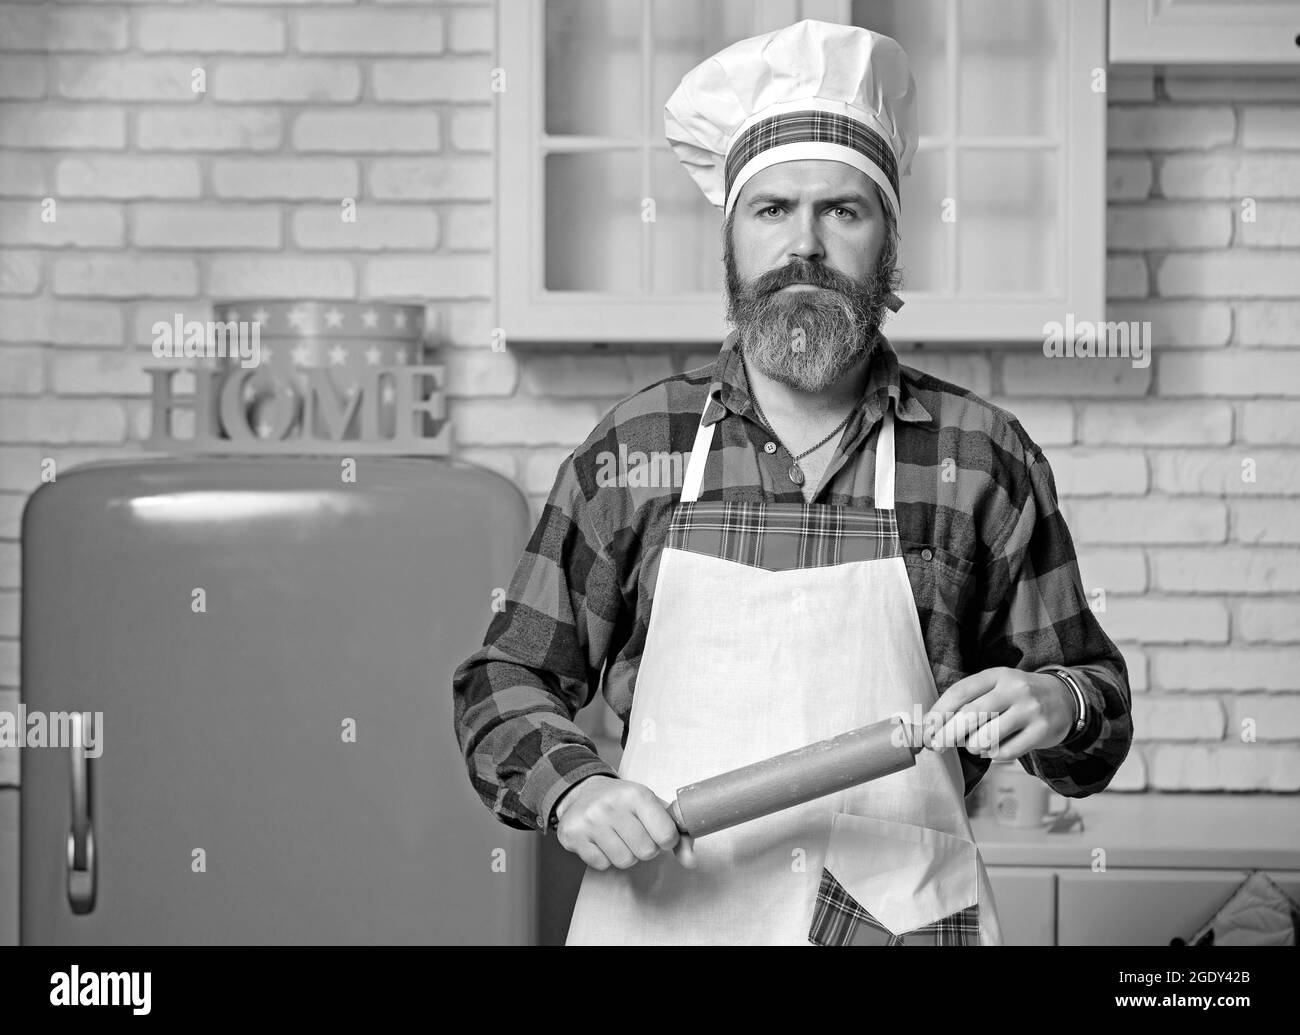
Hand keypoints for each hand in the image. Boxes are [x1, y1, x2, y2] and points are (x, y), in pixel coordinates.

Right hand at [555, 775, 696, 870]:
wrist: (583, 791)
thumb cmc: (624, 802)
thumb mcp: (653, 807)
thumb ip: (678, 835)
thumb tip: (691, 862)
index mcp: (636, 794)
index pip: (666, 835)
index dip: (666, 840)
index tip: (658, 832)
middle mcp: (612, 805)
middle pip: (646, 852)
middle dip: (644, 848)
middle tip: (634, 833)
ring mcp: (591, 820)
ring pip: (624, 861)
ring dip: (625, 854)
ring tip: (617, 836)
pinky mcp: (573, 835)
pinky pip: (602, 864)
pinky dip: (604, 857)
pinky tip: (600, 840)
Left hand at [920, 667, 1074, 761]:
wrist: (1065, 699)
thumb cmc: (1017, 697)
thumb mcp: (995, 687)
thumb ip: (967, 702)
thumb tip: (932, 727)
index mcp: (996, 675)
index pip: (960, 692)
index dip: (939, 712)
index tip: (926, 729)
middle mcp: (1014, 689)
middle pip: (971, 715)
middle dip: (948, 734)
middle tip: (937, 745)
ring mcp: (1030, 710)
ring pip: (987, 737)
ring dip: (972, 746)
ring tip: (973, 745)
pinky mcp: (1042, 731)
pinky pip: (1007, 751)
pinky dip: (993, 755)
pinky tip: (993, 749)